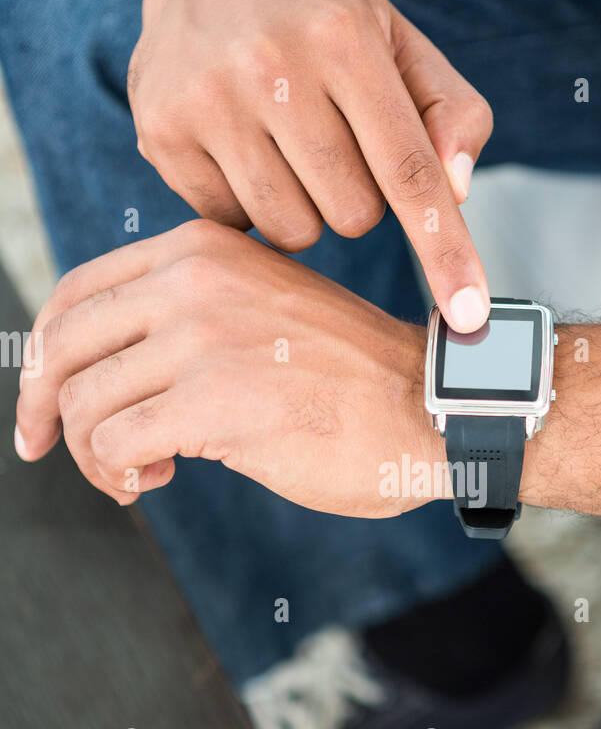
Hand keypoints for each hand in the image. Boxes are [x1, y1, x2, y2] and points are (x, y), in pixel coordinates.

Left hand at [14, 221, 444, 514]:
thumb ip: (188, 320)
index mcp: (201, 249)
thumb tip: (101, 376)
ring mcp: (203, 336)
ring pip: (85, 402)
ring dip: (95, 455)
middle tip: (46, 450)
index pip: (80, 292)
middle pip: (63, 345)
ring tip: (138, 475)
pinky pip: (116, 442)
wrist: (430, 406)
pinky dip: (121, 473)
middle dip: (41, 409)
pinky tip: (159, 480)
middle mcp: (193, 279)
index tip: (42, 403)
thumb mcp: (260, 312)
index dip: (44, 355)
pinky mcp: (215, 400)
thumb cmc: (351, 379)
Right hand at [130, 0, 493, 330]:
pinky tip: (241, 148)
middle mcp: (270, 64)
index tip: (469, 316)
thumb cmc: (324, 20)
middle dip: (358, 197)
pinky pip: (235, 227)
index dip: (444, 249)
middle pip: (353, 215)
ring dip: (305, 208)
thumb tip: (455, 190)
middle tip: (334, 142)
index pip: (409, 171)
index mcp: (344, 36)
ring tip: (287, 147)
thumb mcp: (401, 41)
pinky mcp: (163, 134)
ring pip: (294, 232)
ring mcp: (207, 101)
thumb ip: (452, 111)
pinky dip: (250, 204)